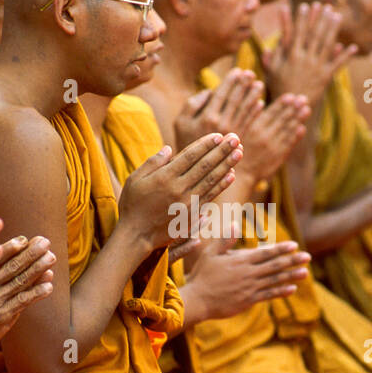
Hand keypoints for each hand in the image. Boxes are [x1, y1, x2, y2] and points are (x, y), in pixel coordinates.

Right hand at [0, 235, 55, 365]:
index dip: (13, 246)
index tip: (26, 238)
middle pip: (12, 266)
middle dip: (30, 253)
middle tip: (45, 242)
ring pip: (20, 281)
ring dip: (38, 268)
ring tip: (51, 257)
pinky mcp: (1, 317)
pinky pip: (22, 302)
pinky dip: (36, 293)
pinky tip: (49, 286)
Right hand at [119, 132, 241, 250]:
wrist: (136, 236)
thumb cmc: (132, 205)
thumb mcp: (134, 179)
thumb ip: (152, 162)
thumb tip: (169, 148)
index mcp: (164, 177)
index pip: (190, 156)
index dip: (206, 144)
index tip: (219, 135)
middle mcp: (178, 189)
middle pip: (205, 166)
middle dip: (222, 151)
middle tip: (236, 138)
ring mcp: (187, 203)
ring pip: (211, 180)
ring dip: (227, 165)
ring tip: (239, 152)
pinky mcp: (191, 215)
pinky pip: (210, 196)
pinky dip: (221, 185)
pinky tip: (231, 175)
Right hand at [172, 69, 263, 149]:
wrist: (192, 170)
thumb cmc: (184, 141)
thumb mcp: (180, 121)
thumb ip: (193, 104)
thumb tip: (210, 91)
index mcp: (207, 117)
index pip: (222, 94)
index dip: (230, 81)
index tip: (238, 70)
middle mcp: (222, 125)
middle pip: (236, 101)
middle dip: (244, 85)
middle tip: (251, 73)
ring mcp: (231, 134)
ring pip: (245, 111)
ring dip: (253, 97)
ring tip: (259, 85)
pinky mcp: (237, 142)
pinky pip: (248, 124)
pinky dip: (254, 113)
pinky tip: (259, 103)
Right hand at [182, 237, 310, 321]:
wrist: (197, 300)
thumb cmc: (202, 275)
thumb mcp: (210, 254)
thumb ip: (225, 239)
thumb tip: (236, 223)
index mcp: (240, 261)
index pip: (264, 253)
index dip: (280, 249)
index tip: (294, 245)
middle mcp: (248, 274)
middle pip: (274, 266)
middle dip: (292, 261)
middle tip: (308, 257)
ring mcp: (249, 288)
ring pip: (274, 280)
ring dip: (291, 276)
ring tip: (306, 272)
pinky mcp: (248, 300)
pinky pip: (268, 295)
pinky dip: (281, 292)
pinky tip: (293, 289)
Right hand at [235, 93, 311, 180]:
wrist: (242, 174)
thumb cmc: (240, 148)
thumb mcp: (241, 131)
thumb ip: (250, 117)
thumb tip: (261, 102)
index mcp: (254, 128)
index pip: (271, 112)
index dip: (282, 104)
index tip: (291, 96)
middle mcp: (264, 136)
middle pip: (282, 119)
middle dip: (294, 108)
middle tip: (303, 98)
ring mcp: (273, 146)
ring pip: (288, 130)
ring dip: (298, 119)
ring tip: (307, 109)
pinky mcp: (278, 156)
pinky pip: (289, 143)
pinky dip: (296, 135)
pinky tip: (302, 128)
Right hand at [262, 1, 357, 104]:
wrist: (292, 106)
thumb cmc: (279, 88)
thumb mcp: (271, 72)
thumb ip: (272, 57)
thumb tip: (270, 45)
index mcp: (292, 56)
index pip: (298, 33)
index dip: (302, 19)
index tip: (306, 6)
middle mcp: (306, 59)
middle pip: (315, 35)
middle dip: (320, 18)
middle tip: (326, 5)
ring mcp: (317, 67)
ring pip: (327, 44)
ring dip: (333, 29)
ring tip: (338, 16)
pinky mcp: (325, 77)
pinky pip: (338, 65)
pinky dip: (346, 56)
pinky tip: (353, 46)